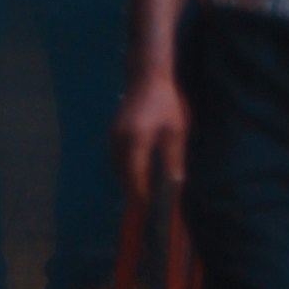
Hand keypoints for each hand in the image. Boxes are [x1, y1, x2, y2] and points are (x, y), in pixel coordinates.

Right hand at [115, 65, 188, 207]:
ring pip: (120, 168)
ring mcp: (114, 137)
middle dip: (136, 192)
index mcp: (136, 141)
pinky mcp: (113, 134)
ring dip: (131, 181)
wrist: (146, 77)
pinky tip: (139, 174)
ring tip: (146, 195)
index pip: (136, 177)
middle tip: (150, 208)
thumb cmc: (165, 103)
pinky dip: (127, 169)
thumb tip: (176, 183)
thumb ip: (174, 159)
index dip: (142, 195)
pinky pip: (118, 159)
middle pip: (125, 176)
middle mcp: (120, 141)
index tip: (150, 210)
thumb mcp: (175, 131)